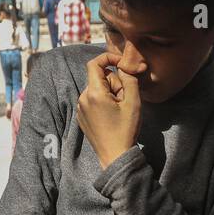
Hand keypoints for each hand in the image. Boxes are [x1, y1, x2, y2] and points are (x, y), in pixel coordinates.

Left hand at [77, 52, 141, 167]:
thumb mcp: (133, 102)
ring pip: (96, 90)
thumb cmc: (125, 130)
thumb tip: (124, 67)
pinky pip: (92, 101)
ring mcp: (80, 108)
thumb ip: (129, 80)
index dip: (108, 58)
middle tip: (125, 100)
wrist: (115, 156)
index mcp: (94, 93)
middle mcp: (83, 98)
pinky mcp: (81, 117)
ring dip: (109, 94)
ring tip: (118, 110)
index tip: (121, 63)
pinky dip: (103, 102)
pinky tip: (111, 117)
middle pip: (99, 78)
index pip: (94, 63)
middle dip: (114, 83)